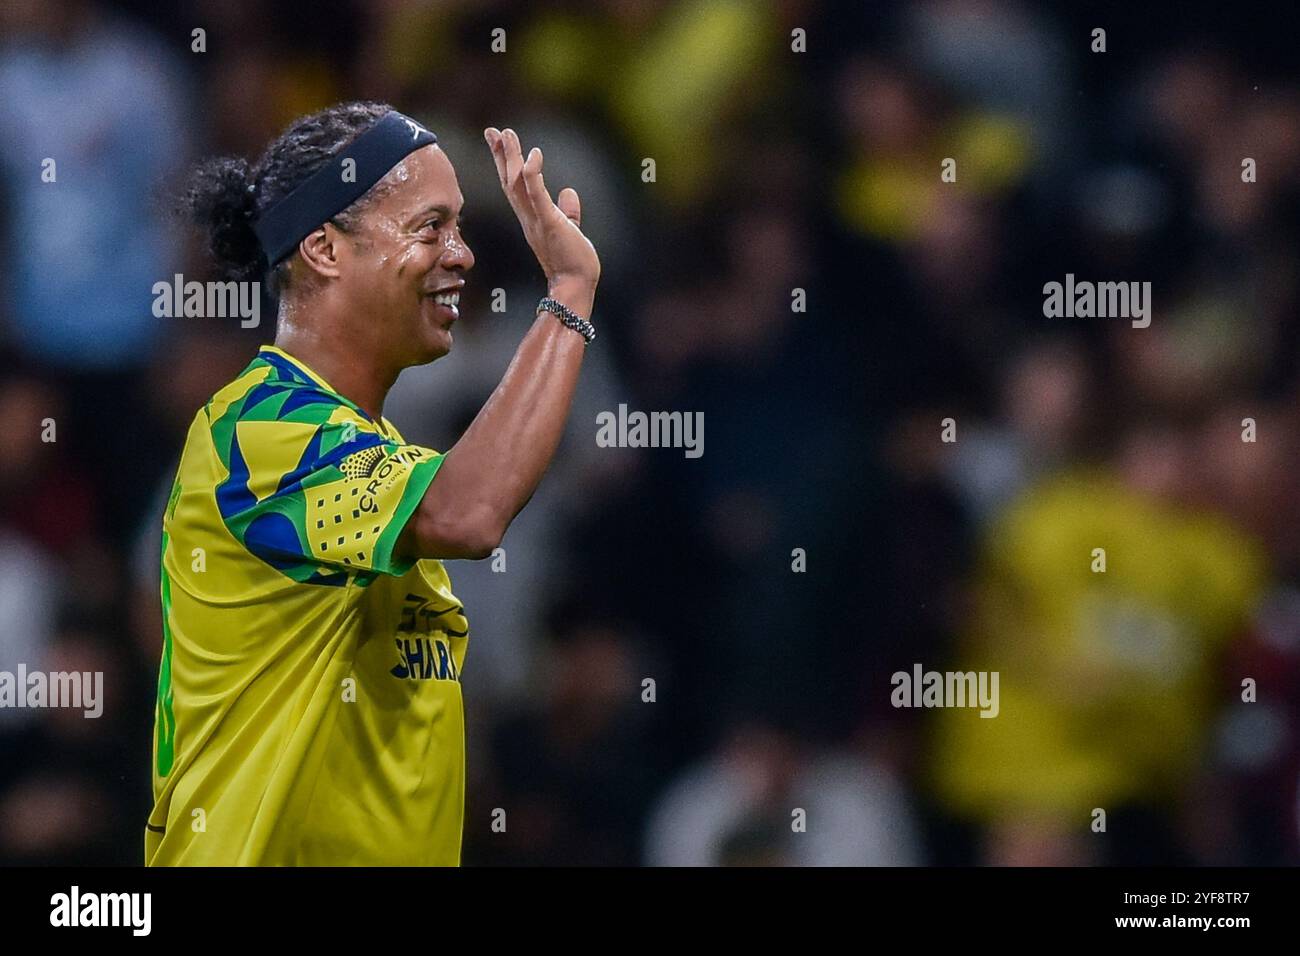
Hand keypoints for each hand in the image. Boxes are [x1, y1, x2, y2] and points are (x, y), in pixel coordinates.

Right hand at [484, 127, 600, 292]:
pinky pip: (537, 194)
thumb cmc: (573, 263)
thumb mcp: (569, 230)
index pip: (514, 187)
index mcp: (532, 219)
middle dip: (501, 155)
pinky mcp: (549, 222)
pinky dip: (533, 174)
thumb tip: (569, 191)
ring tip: (507, 134)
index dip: (505, 164)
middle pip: (509, 181)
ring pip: (517, 184)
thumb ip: (568, 212)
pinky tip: (533, 154)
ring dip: (511, 158)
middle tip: (493, 131)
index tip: (499, 142)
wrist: (574, 287)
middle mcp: (528, 218)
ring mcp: (536, 220)